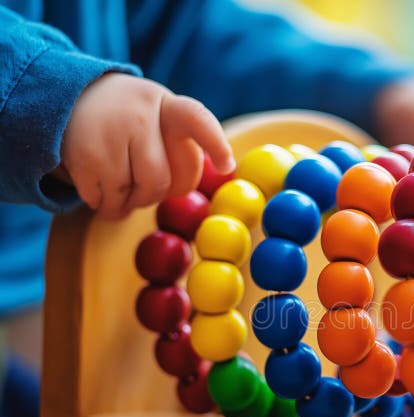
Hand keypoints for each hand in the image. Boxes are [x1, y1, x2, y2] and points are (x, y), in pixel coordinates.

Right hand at [59, 74, 234, 219]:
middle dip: (153, 195)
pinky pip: (106, 201)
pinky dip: (105, 205)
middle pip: (162, 181)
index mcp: (167, 106)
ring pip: (133, 196)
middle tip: (143, 189)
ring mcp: (109, 135)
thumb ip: (182, 140)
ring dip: (128, 203)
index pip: (197, 119)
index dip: (214, 143)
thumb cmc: (130, 119)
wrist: (69, 97)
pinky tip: (100, 187)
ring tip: (119, 184)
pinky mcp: (85, 157)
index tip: (227, 164)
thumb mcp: (159, 114)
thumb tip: (221, 171)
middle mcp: (139, 116)